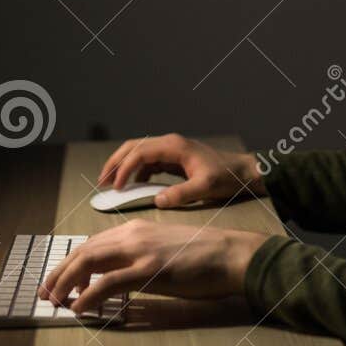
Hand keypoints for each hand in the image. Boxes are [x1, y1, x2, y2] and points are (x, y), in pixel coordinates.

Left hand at [38, 220, 268, 313]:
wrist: (230, 254)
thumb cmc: (203, 256)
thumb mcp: (164, 249)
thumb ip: (139, 258)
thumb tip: (119, 279)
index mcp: (135, 229)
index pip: (93, 244)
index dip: (70, 263)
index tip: (58, 281)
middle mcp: (132, 235)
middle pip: (83, 251)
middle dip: (59, 273)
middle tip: (45, 293)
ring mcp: (140, 250)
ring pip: (89, 262)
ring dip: (66, 283)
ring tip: (55, 301)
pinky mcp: (149, 269)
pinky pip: (109, 282)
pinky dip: (89, 295)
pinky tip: (80, 308)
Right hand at [98, 134, 264, 208]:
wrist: (243, 172)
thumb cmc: (227, 177)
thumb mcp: (205, 187)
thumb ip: (181, 194)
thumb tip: (158, 201)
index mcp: (174, 146)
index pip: (140, 152)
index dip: (124, 168)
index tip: (116, 186)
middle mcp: (169, 144)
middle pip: (133, 147)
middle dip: (115, 163)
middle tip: (102, 181)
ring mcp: (170, 150)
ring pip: (138, 153)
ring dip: (123, 167)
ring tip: (111, 185)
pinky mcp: (173, 159)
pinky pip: (148, 162)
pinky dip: (136, 172)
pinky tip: (132, 186)